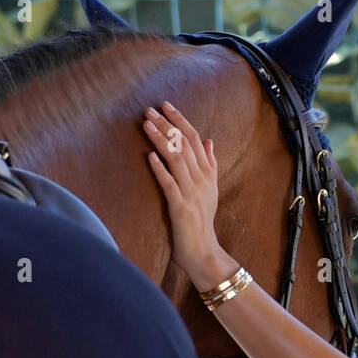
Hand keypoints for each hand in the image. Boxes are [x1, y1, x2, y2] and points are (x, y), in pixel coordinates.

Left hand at [142, 101, 233, 287]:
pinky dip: (160, 169)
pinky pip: (169, 184)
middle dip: (166, 125)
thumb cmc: (202, 222)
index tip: (166, 106)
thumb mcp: (210, 190)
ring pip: (176, 159)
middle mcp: (202, 180)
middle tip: (150, 110)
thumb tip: (210, 140)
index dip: (181, 120)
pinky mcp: (180, 207)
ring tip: (146, 124)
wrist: (203, 251)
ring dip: (160, 140)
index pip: (195, 139)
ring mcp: (192, 193)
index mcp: (208, 174)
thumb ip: (210, 165)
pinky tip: (149, 156)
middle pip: (184, 145)